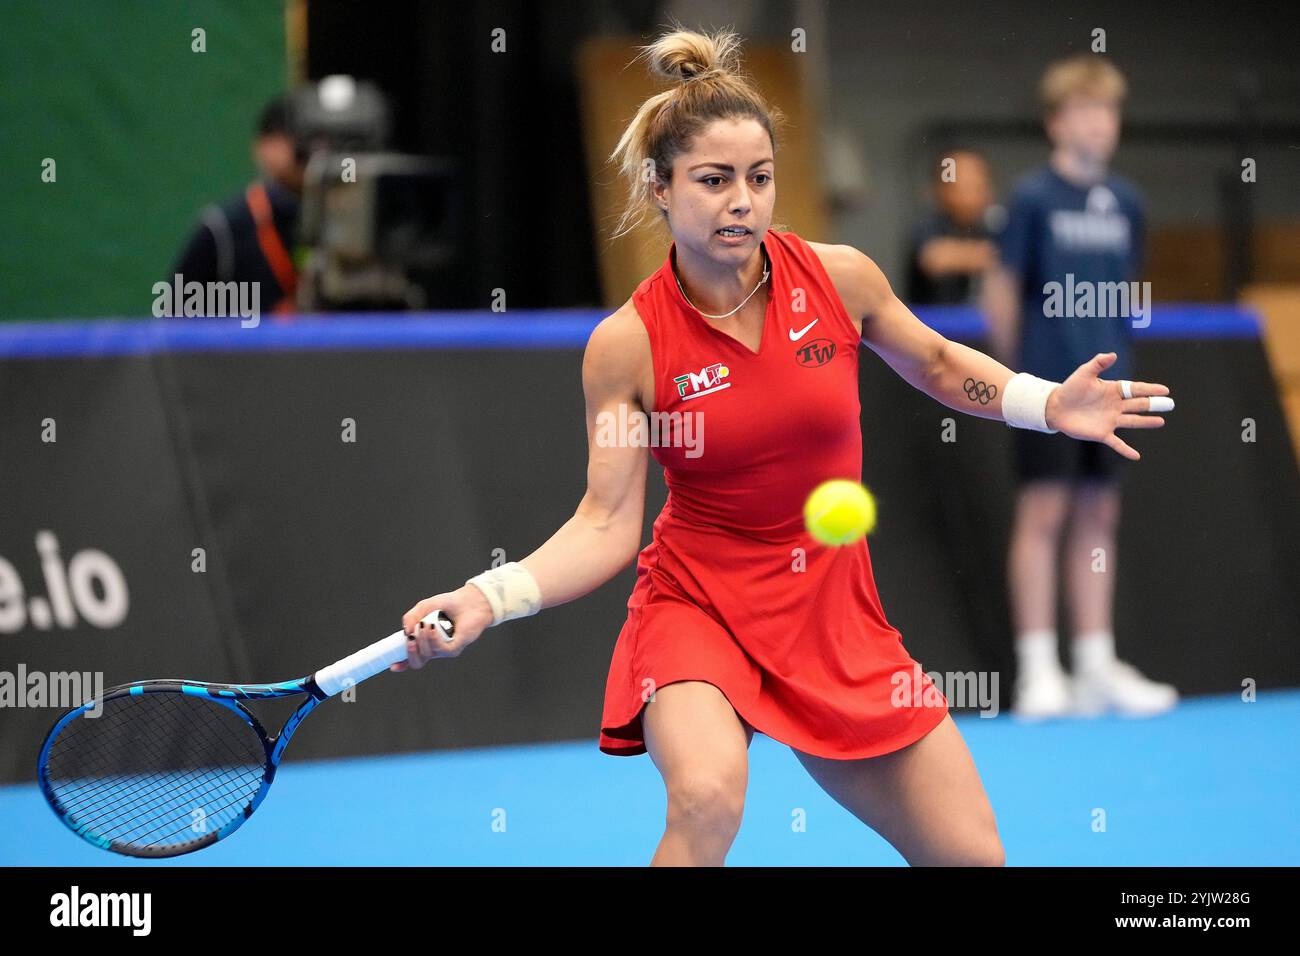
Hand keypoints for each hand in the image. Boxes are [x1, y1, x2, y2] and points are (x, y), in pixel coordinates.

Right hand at [391, 584, 493, 670]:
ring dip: (423, 640)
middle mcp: (433, 648)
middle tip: (411, 639)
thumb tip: (406, 631)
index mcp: (423, 642)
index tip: (393, 665)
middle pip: (417, 662)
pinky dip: (434, 640)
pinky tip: (432, 628)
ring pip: (427, 655)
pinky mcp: (455, 648)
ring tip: (425, 624)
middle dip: (410, 653)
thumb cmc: (448, 605)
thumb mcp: (424, 607)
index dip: (400, 664)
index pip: (409, 658)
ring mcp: (444, 650)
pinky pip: (442, 650)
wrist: (468, 601)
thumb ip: (411, 617)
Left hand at [1044, 352, 1174, 460]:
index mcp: (1114, 390)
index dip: (1150, 389)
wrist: (1056, 407)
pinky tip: (1137, 456)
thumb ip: (1098, 363)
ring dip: (1146, 422)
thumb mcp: (1084, 373)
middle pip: (1138, 405)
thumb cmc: (1070, 389)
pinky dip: (1126, 450)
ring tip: (1161, 422)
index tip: (1164, 390)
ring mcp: (1110, 420)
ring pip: (1132, 421)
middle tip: (1170, 404)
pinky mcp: (1102, 433)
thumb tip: (1113, 354)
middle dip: (1154, 404)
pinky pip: (1117, 443)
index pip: (1136, 389)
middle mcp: (1116, 406)